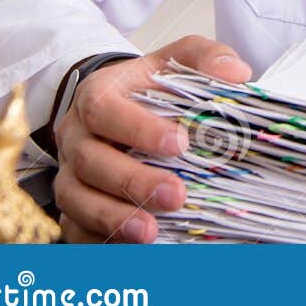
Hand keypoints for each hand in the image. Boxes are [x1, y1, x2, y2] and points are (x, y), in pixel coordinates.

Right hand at [54, 35, 250, 243]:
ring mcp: (68, 172)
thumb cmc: (150, 85)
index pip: (105, 110)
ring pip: (75, 198)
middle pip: (89, 161)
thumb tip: (237, 74)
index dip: (138, 129)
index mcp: (97, 94)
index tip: (179, 144)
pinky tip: (130, 247)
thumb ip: (207, 57)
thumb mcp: (177, 59)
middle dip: (133, 182)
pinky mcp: (71, 204)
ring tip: (151, 232)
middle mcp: (75, 135)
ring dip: (112, 217)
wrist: (118, 102)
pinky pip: (73, 227)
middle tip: (176, 196)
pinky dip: (98, 240)